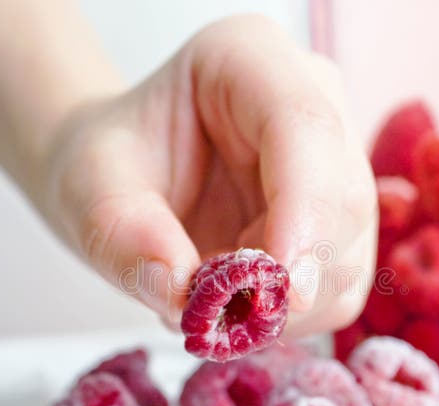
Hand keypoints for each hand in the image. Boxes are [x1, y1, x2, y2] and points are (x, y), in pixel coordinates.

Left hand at [35, 15, 376, 334]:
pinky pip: (339, 286)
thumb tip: (181, 291)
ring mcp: (334, 164)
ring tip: (214, 297)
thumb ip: (124, 237)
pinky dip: (292, 314)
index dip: (303, 209)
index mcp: (248, 58)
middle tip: (221, 314)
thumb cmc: (112, 165)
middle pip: (342, 195)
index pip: (304, 124)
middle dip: (290, 272)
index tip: (276, 286)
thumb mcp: (89, 191)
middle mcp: (311, 101)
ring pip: (350, 251)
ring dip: (286, 301)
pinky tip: (241, 299)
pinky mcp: (338, 223)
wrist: (128, 178)